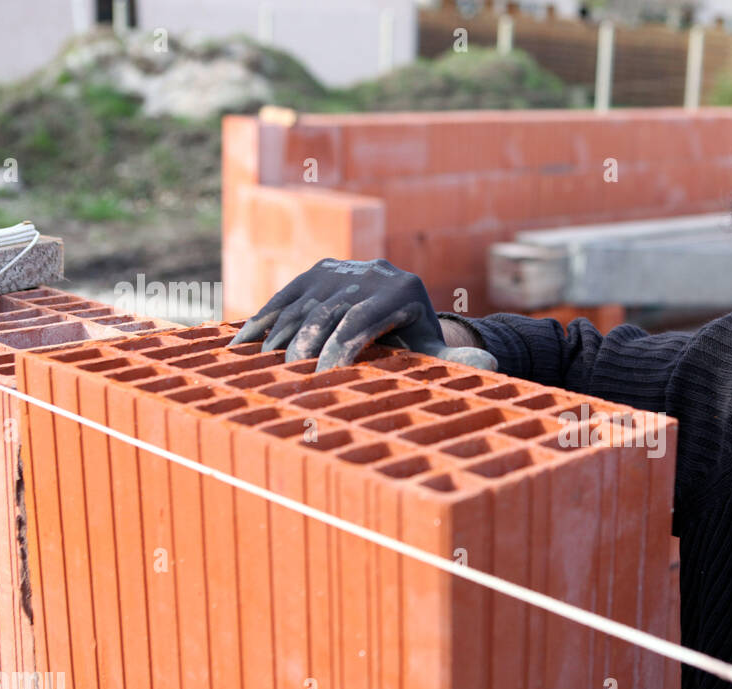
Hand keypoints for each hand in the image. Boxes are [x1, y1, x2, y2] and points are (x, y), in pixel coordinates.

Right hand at [230, 258, 496, 372]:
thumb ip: (457, 361)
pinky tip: (239, 348)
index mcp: (403, 288)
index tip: (326, 377)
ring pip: (304, 303)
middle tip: (289, 376)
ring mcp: (339, 269)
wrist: (401, 309)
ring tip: (261, 367)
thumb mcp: (436, 352)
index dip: (343, 347)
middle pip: (330, 310)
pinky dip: (262, 321)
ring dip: (280, 336)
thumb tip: (492, 364)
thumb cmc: (418, 342)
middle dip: (307, 344)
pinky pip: (284, 298)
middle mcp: (370, 272)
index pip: (364, 319)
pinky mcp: (314, 273)